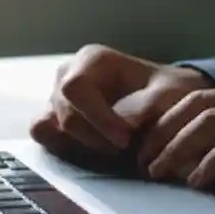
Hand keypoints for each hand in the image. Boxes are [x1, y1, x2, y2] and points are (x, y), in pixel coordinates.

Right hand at [30, 44, 212, 157]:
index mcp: (92, 59)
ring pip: (46, 127)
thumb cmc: (168, 93)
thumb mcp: (170, 93)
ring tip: (112, 152)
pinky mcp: (53, 122)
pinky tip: (95, 154)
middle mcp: (67, 76)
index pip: (76, 88)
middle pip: (64, 114)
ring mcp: (56, 99)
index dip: (98, 119)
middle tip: (126, 150)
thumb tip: (127, 124)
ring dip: (79, 146)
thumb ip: (149, 105)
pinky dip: (64, 149)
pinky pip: (44, 137)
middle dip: (95, 138)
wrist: (166, 103)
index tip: (126, 139)